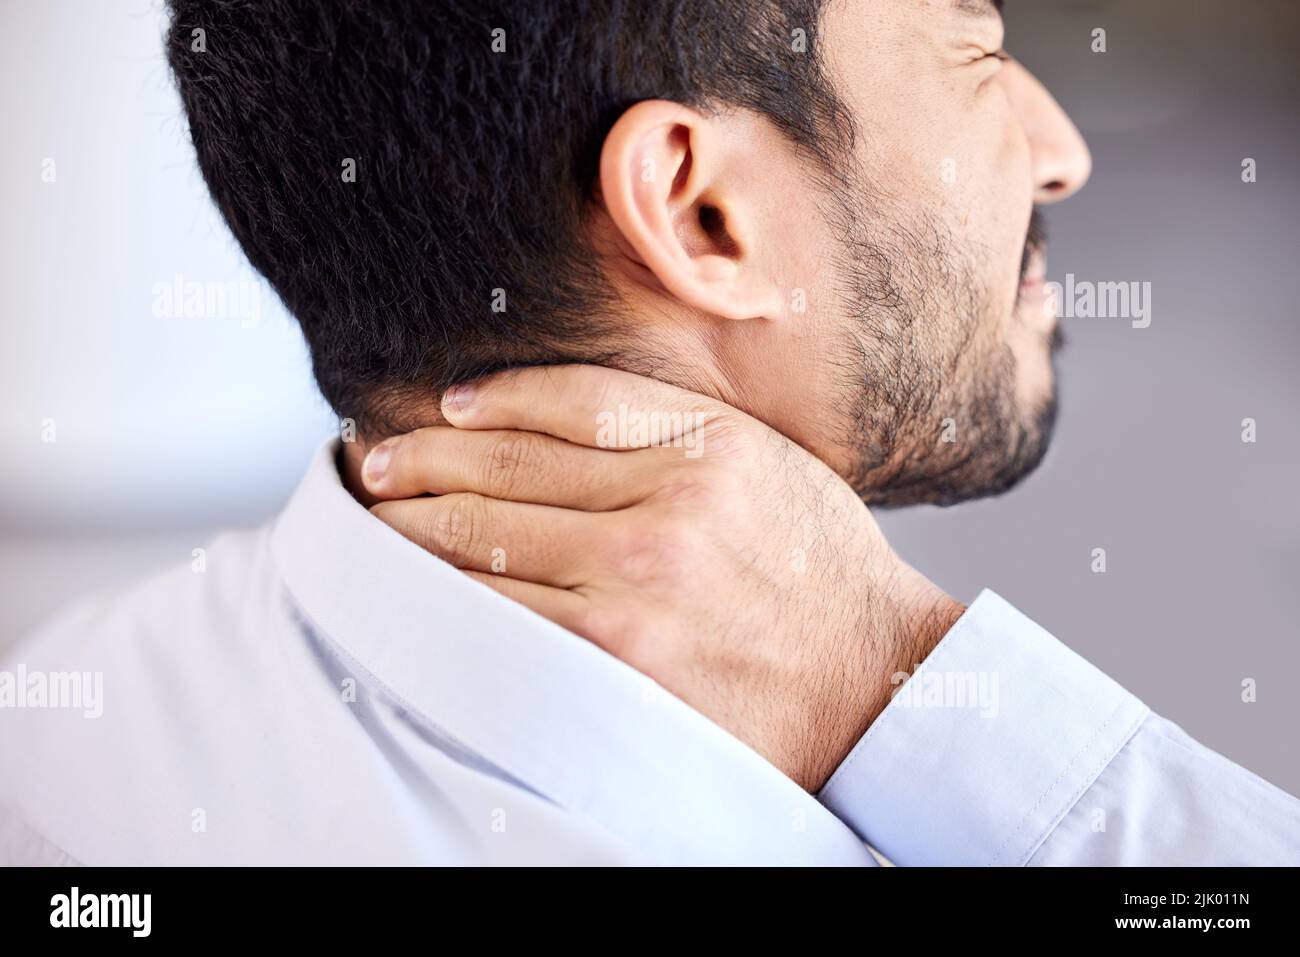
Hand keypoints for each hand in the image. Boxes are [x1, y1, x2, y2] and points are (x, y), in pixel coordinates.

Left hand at [362, 365, 962, 790]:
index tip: (446, 406)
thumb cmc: (824, 575)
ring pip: (490, 534)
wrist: (873, 686)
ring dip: (415, 521)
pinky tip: (416, 577)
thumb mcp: (773, 467)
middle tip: (375, 459)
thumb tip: (568, 416)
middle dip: (423, 457)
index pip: (569, 399)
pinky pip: (502, 609)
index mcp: (711, 444)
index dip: (491, 396)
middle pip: (509, 463)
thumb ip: (681, 431)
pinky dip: (445, 588)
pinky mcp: (616, 655)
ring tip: (378, 515)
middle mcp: (669, 503)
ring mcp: (637, 582)